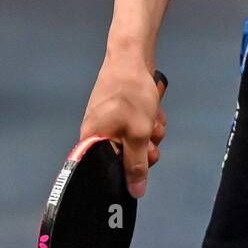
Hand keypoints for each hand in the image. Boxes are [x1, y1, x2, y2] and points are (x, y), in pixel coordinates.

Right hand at [80, 54, 166, 198]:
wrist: (132, 56)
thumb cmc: (130, 93)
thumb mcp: (138, 133)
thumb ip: (137, 164)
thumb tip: (136, 191)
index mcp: (92, 141)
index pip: (106, 171)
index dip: (128, 171)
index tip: (143, 163)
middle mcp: (98, 133)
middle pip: (126, 156)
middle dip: (146, 147)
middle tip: (151, 135)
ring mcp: (110, 120)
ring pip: (137, 140)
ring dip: (151, 131)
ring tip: (153, 117)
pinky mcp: (122, 110)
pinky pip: (139, 125)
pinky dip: (149, 120)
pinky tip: (155, 110)